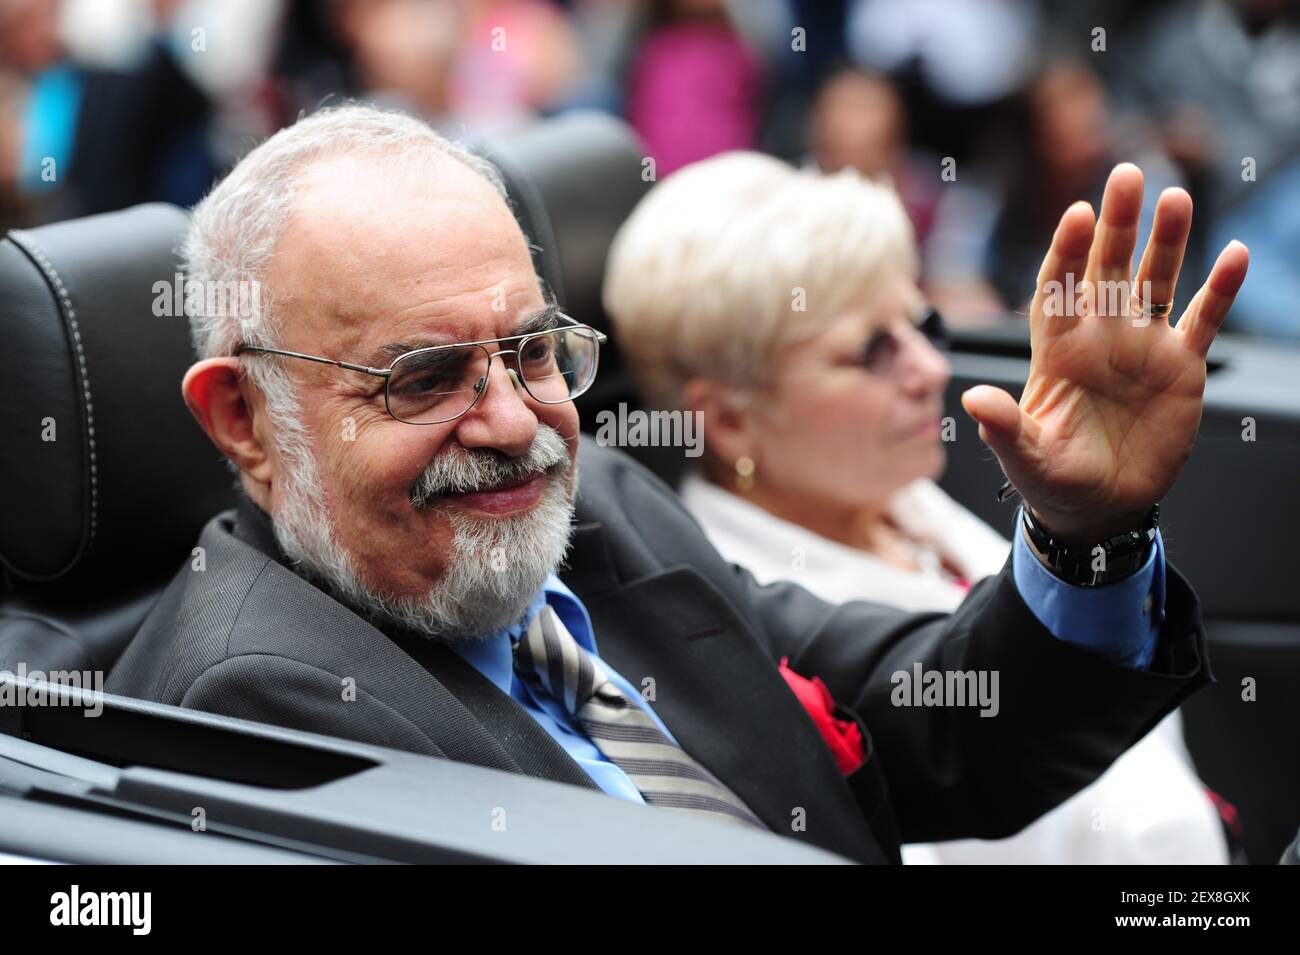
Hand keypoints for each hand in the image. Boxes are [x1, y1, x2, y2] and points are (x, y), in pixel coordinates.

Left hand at [960, 163, 1248, 546]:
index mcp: (1056, 352)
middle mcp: (1098, 338)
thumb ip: (1004, 428)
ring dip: (1167, 243)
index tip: (1076, 215)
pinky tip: (1233, 255)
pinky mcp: (1180, 368)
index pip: (1057, 290)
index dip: (1067, 254)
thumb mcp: (1025, 459)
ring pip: (1155, 283)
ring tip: (1176, 199)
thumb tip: (973, 400)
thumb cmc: (1052, 481)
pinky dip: (1217, 292)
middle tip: (1126, 175)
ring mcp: (1140, 348)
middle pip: (1107, 270)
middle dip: (1116, 226)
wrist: (1100, 508)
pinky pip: (1201, 321)